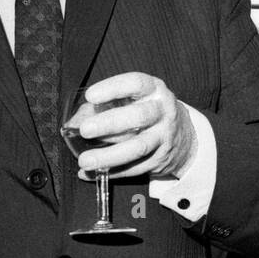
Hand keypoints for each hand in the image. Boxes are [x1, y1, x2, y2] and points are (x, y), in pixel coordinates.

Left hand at [75, 72, 197, 180]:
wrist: (183, 137)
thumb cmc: (149, 112)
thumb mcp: (136, 100)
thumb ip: (106, 105)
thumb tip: (75, 122)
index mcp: (154, 91)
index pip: (137, 83)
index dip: (113, 88)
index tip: (91, 96)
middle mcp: (163, 112)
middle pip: (139, 117)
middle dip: (110, 123)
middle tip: (85, 129)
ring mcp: (163, 137)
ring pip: (137, 148)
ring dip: (109, 156)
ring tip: (85, 160)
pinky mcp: (160, 160)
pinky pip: (134, 168)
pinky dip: (111, 173)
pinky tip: (91, 174)